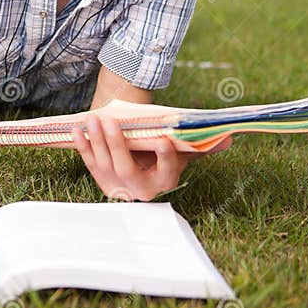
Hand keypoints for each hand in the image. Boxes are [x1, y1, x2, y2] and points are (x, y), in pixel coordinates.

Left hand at [71, 112, 231, 200]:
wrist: (140, 167)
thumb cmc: (162, 156)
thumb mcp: (184, 154)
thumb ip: (204, 146)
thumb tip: (230, 138)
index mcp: (164, 182)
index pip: (167, 169)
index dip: (164, 155)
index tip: (162, 139)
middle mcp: (139, 189)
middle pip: (127, 167)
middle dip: (117, 144)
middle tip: (111, 121)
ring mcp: (117, 185)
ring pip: (105, 164)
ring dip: (97, 141)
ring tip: (94, 118)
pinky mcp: (100, 178)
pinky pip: (90, 162)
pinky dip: (82, 147)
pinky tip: (78, 130)